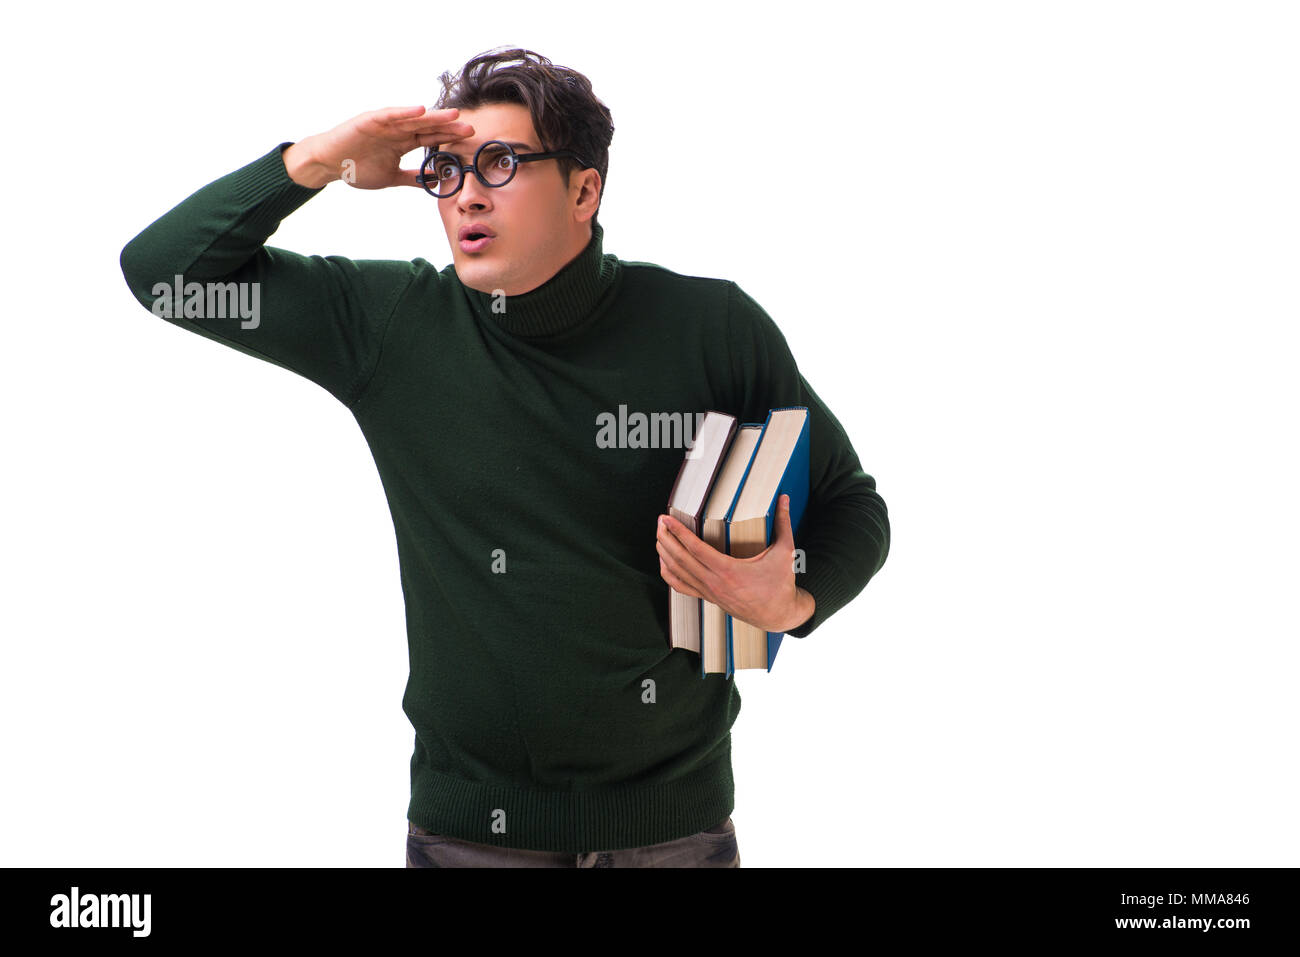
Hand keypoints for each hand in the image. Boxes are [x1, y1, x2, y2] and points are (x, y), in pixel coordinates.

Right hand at [281, 106, 475, 189]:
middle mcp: (397, 130)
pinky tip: (420, 110)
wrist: (329, 164)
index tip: (470, 142)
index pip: (431, 138)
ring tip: (453, 115)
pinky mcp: (370, 120)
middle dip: (448, 128)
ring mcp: (385, 124)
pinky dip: (404, 112)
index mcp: (403, 142)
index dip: (449, 139)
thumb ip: (413, 177)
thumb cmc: (356, 167)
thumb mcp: (392, 177)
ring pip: (413, 119)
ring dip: (433, 116)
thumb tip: (434, 181)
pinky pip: (390, 115)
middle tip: (470, 129)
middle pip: (427, 127)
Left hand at [656, 494, 813, 633]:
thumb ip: (784, 523)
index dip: (678, 532)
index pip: (695, 548)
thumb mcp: (785, 552)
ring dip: (664, 554)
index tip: (667, 518)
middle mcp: (715, 583)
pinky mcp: (709, 598)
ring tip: (659, 537)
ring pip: (677, 573)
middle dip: (666, 538)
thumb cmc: (781, 584)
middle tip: (659, 522)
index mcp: (729, 571)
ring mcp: (709, 593)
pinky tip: (664, 562)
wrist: (779, 615)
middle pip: (680, 559)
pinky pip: (681, 587)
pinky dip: (669, 574)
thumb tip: (785, 499)